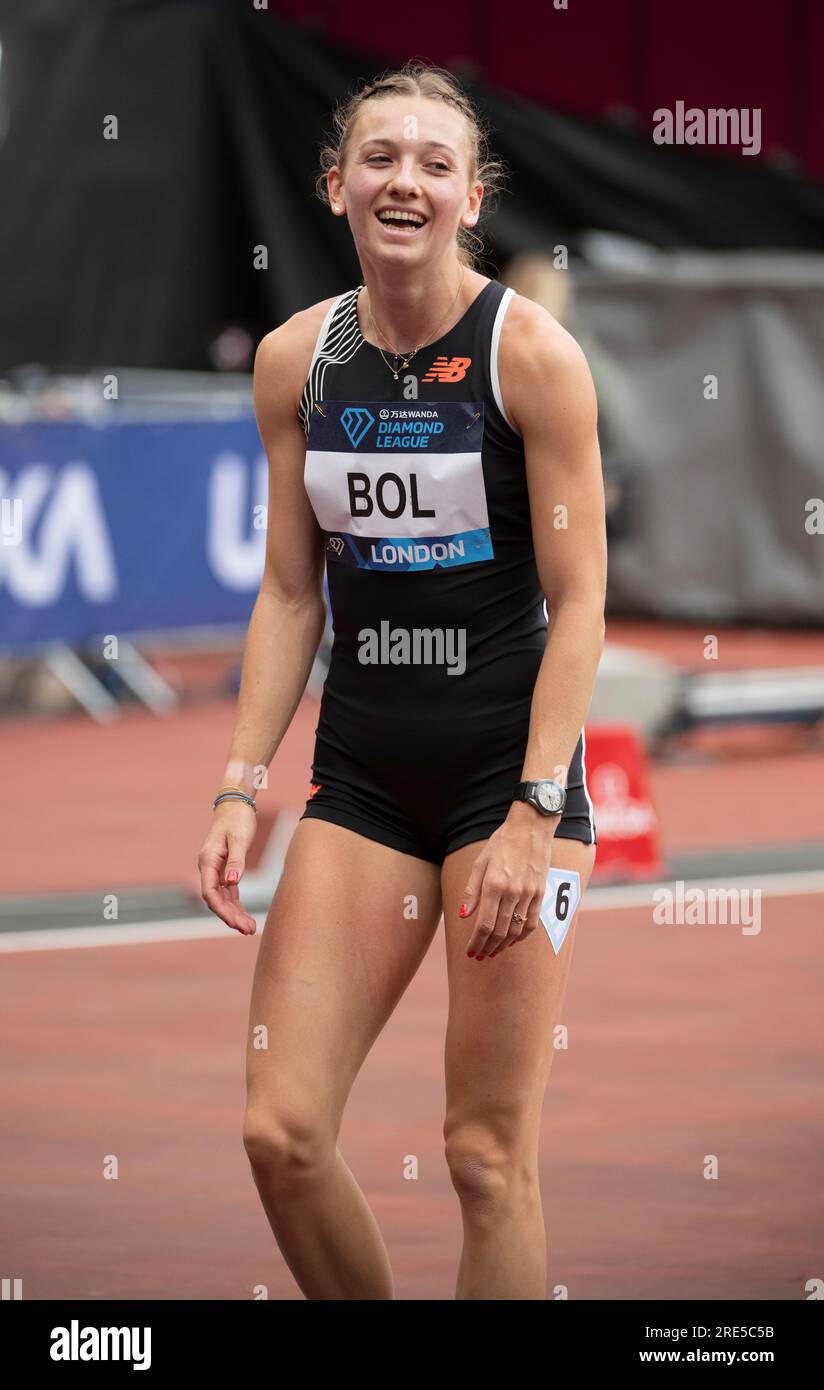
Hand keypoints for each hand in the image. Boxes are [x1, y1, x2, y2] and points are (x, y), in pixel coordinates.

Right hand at [197, 802, 258, 934]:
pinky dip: (236, 905)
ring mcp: (216, 869)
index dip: (221, 910)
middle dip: (230, 917)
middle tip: (248, 930)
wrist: (235, 804)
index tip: (234, 923)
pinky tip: (246, 917)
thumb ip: (236, 861)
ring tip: (249, 929)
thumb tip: (232, 883)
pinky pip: (229, 892)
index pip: (210, 892)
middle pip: (216, 899)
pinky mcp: (225, 869)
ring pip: (223, 898)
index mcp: (208, 860)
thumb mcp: (239, 838)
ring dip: (234, 914)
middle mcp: (208, 867)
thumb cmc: (238, 819)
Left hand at [460, 801, 556, 959]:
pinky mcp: (541, 893)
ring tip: (493, 951)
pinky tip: (513, 940)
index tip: (469, 952)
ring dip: (503, 946)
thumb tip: (462, 915)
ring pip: (516, 931)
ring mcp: (529, 894)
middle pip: (499, 932)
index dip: (475, 943)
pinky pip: (532, 922)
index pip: (483, 924)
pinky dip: (522, 936)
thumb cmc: (502, 842)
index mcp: (494, 885)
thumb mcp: (480, 862)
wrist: (531, 828)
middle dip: (487, 948)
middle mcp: (512, 892)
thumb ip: (471, 891)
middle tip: (479, 956)